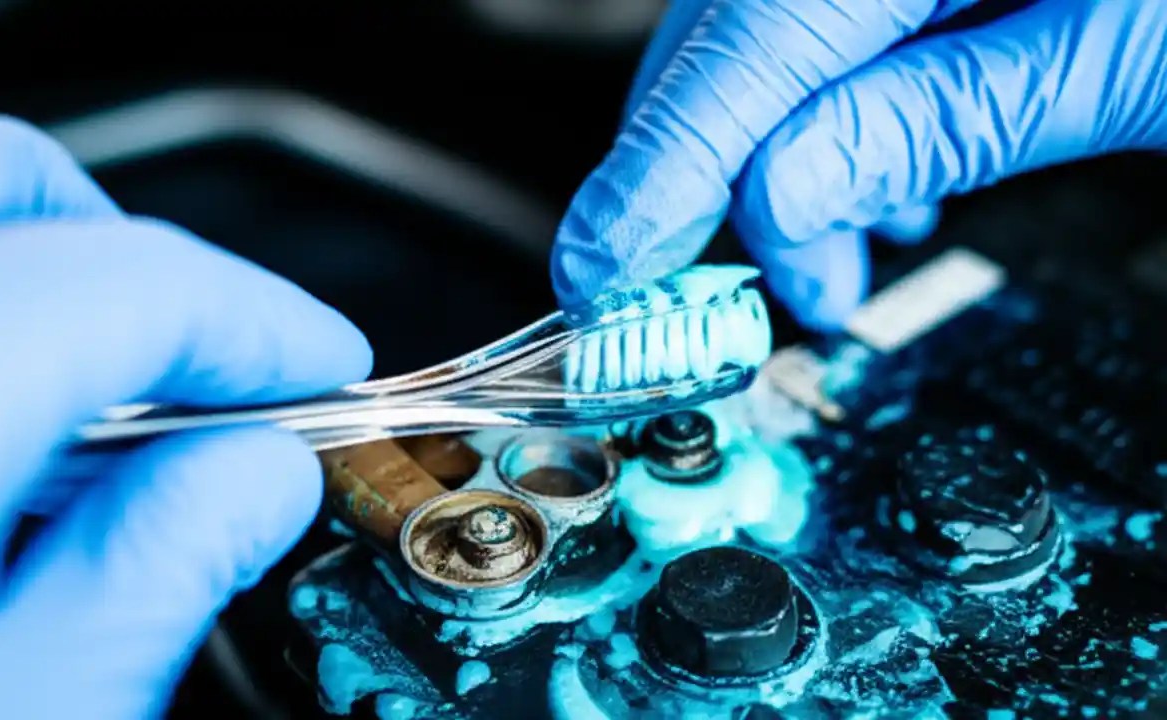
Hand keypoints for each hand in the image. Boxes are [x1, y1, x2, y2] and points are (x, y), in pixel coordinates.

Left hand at [0, 117, 371, 718]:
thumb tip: (259, 474)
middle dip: (158, 276)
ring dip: (60, 304)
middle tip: (237, 381)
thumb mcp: (29, 705)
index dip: (269, 323)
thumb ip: (168, 564)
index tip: (334, 372)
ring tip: (130, 435)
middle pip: (18, 197)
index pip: (136, 278)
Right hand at [551, 0, 1166, 328]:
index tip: (605, 270)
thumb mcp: (1149, 50)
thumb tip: (787, 195)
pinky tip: (875, 183)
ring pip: (777, 31)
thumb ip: (954, 113)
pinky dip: (837, 117)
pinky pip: (841, 23)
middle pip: (739, 23)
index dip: (666, 164)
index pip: (757, 31)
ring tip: (826, 266)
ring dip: (776, 161)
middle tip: (681, 296)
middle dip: (704, 175)